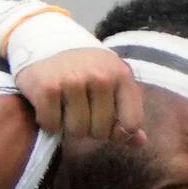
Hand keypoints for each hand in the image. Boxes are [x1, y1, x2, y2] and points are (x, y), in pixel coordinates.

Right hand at [14, 48, 146, 143]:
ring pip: (77, 131)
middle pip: (100, 131)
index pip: (131, 124)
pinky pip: (52, 125)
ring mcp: (73, 80)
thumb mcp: (113, 87)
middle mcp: (100, 76)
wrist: (47, 46)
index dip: (118, 132)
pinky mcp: (48, 87)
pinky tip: (49, 106)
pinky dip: (48, 122)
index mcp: (122, 75)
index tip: (107, 123)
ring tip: (65, 107)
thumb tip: (140, 142)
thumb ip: (128, 115)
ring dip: (68, 126)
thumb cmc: (86, 75)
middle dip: (89, 128)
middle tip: (80, 109)